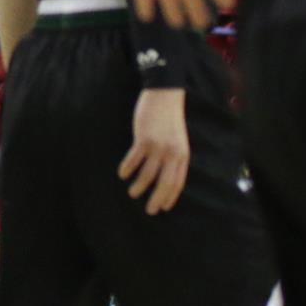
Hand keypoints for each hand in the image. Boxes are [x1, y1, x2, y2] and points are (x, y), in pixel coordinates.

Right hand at [118, 87, 189, 214]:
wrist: (164, 95)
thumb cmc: (170, 118)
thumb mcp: (178, 139)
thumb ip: (174, 156)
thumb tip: (166, 174)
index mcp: (183, 155)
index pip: (178, 182)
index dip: (170, 196)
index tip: (164, 208)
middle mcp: (172, 153)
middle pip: (164, 183)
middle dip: (156, 199)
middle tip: (150, 210)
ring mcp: (157, 147)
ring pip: (148, 174)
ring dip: (139, 186)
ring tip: (133, 193)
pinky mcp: (143, 139)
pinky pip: (134, 159)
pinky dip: (127, 169)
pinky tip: (123, 174)